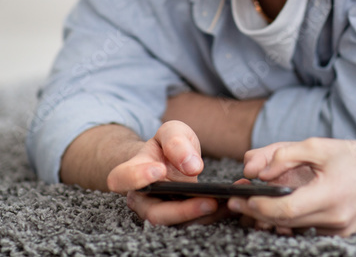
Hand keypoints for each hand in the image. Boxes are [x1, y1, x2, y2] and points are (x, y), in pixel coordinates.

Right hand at [107, 120, 224, 225]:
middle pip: (155, 214)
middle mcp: (142, 198)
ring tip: (230, 202)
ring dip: (205, 216)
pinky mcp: (181, 218)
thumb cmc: (167, 144)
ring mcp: (161, 211)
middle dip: (182, 211)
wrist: (171, 158)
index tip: (159, 170)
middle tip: (209, 201)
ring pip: (178, 223)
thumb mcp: (172, 131)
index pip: (122, 179)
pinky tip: (234, 202)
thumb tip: (191, 166)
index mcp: (132, 172)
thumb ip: (176, 142)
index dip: (137, 177)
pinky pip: (196, 221)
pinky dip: (217, 214)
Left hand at [229, 138, 355, 236]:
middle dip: (258, 212)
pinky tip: (284, 206)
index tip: (238, 198)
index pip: (284, 209)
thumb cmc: (355, 156)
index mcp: (329, 194)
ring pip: (295, 228)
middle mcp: (335, 218)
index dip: (257, 206)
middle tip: (238, 201)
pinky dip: (293, 219)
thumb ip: (284, 155)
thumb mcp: (318, 145)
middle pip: (285, 222)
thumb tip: (258, 172)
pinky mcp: (342, 234)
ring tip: (257, 201)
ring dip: (273, 217)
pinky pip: (309, 229)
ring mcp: (339, 230)